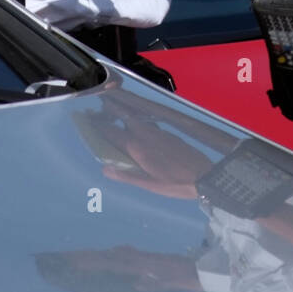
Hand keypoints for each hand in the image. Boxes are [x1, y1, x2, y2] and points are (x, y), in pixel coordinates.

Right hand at [93, 109, 214, 197]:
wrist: (204, 175)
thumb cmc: (175, 183)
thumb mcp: (149, 184)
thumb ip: (127, 175)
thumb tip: (105, 168)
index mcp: (139, 148)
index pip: (114, 133)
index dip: (100, 126)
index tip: (88, 119)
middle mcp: (148, 135)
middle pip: (125, 118)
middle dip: (113, 112)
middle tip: (101, 107)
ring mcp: (160, 133)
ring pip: (138, 120)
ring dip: (126, 116)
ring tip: (116, 115)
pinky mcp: (169, 134)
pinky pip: (149, 124)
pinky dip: (139, 122)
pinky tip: (140, 127)